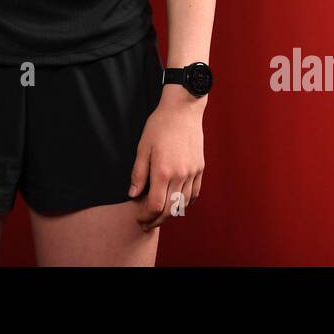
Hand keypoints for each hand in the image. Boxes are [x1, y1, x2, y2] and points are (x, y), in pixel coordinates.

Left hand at [128, 92, 205, 230]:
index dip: (146, 216)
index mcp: (163, 171)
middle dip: (157, 220)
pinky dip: (186, 202)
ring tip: (160, 216)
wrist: (183, 110)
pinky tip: (178, 203)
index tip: (139, 218)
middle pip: (170, 209)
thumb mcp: (142, 147)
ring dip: (171, 213)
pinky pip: (195, 193)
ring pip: (183, 203)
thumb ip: (138, 173)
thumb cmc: (160, 125)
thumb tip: (133, 194)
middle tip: (147, 224)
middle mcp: (180, 175)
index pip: (155, 206)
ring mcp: (192, 172)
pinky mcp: (200, 168)